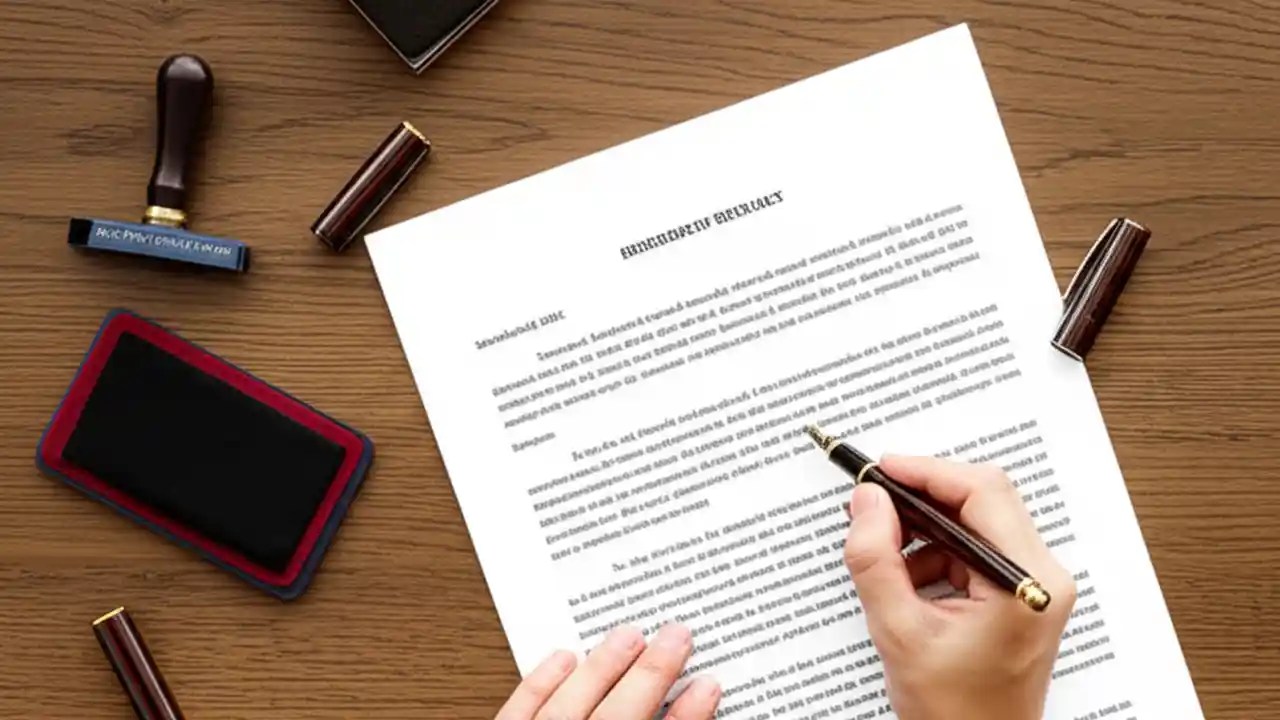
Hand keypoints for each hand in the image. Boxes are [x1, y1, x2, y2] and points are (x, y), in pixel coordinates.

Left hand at [494, 624, 721, 719]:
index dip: (689, 714)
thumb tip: (689, 708)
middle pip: (621, 715)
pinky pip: (520, 713)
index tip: (709, 685)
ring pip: (570, 706)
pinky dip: (541, 683)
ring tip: (628, 634)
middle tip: (677, 635)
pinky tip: (562, 657)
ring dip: (602, 667)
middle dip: (653, 672)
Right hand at [843, 455, 1076, 719]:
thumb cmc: (954, 713)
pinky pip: (972, 549)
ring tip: (888, 561)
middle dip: (922, 497)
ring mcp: (1033, 584)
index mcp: (1025, 582)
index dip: (926, 472)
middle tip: (874, 504)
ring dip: (925, 531)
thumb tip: (867, 503)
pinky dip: (934, 554)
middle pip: (981, 499)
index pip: (981, 492)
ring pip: (973, 522)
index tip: (882, 470)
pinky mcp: (1018, 592)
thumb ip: (876, 560)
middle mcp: (1041, 576)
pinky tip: (908, 582)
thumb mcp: (899, 632)